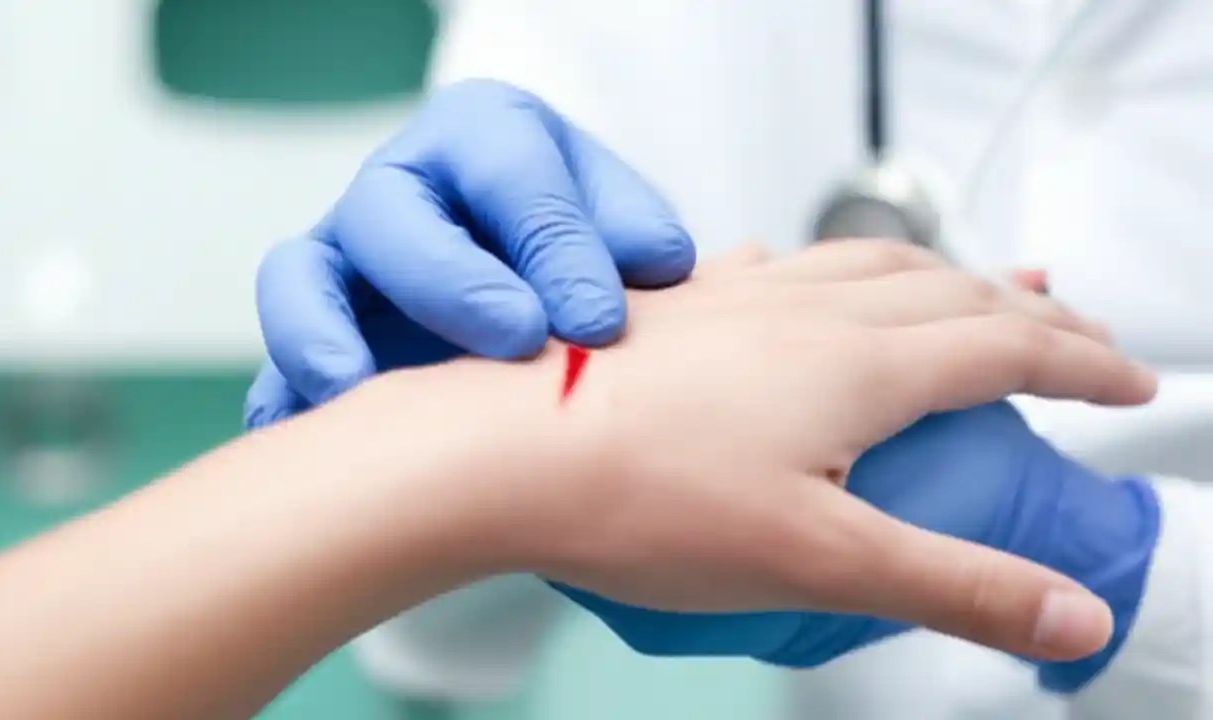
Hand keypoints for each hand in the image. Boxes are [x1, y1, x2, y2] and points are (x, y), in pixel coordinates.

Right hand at [246, 79, 694, 424]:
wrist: (543, 292)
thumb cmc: (589, 250)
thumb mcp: (621, 222)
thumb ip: (635, 236)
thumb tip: (656, 265)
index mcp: (479, 140)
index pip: (506, 169)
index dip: (551, 240)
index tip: (600, 321)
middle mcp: (398, 191)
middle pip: (388, 215)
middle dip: (451, 280)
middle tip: (518, 341)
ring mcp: (343, 264)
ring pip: (299, 278)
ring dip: (318, 335)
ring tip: (357, 393)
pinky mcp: (315, 340)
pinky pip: (277, 372)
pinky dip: (283, 412)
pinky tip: (307, 458)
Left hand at [515, 241, 1155, 661]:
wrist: (491, 450)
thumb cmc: (636, 499)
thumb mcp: (820, 560)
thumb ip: (953, 584)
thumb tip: (1066, 615)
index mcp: (857, 363)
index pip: (1005, 346)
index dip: (1082, 362)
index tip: (1127, 378)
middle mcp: (801, 310)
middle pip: (947, 289)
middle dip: (1025, 310)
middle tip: (1072, 329)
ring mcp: (733, 298)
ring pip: (863, 265)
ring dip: (935, 274)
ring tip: (967, 285)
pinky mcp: (675, 307)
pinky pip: (774, 267)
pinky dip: (823, 269)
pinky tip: (800, 277)